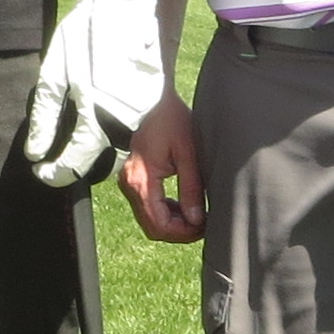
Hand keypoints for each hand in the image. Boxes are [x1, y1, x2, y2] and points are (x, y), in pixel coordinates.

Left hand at [26, 0, 165, 189]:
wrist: (125, 6)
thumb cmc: (85, 36)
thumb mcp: (54, 75)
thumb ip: (44, 119)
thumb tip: (36, 152)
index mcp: (98, 117)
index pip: (76, 164)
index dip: (56, 174)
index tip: (42, 172)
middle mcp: (126, 121)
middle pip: (100, 161)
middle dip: (76, 164)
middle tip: (55, 156)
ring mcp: (143, 112)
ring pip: (117, 146)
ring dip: (95, 149)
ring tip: (74, 139)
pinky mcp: (151, 100)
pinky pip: (130, 128)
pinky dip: (111, 130)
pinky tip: (97, 115)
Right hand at [119, 90, 204, 242]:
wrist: (152, 100)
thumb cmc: (171, 120)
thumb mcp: (188, 153)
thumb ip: (192, 188)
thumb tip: (196, 219)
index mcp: (142, 180)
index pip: (159, 224)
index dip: (183, 233)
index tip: (204, 226)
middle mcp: (130, 185)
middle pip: (153, 227)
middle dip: (179, 232)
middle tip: (203, 224)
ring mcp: (129, 183)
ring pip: (149, 220)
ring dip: (173, 223)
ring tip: (197, 214)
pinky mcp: (133, 180)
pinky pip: (147, 207)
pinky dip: (166, 212)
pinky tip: (183, 205)